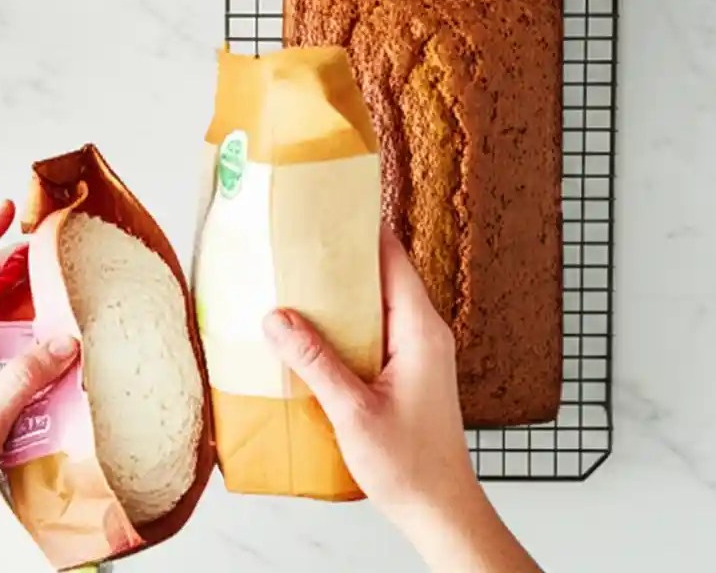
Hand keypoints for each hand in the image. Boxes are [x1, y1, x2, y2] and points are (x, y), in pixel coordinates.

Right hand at [263, 227, 539, 571]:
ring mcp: (415, 351)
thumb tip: (276, 317)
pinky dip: (340, 324)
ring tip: (289, 281)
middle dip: (338, 258)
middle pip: (379, 274)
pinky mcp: (404, 370)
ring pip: (372, 303)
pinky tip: (306, 333)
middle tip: (291, 242)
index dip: (361, 227)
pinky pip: (370, 330)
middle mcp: (423, 333)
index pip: (392, 257)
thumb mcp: (353, 412)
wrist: (439, 509)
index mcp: (420, 330)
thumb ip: (315, 362)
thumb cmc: (410, 466)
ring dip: (336, 294)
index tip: (325, 206)